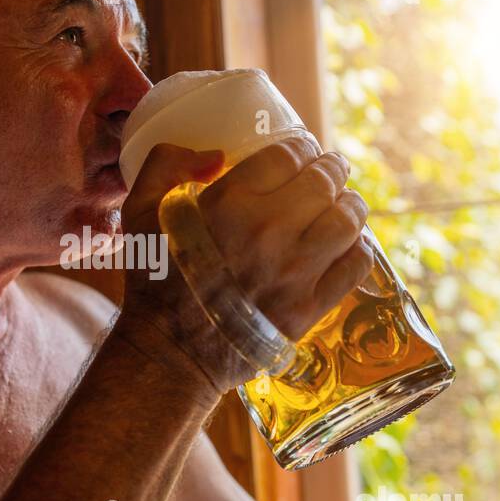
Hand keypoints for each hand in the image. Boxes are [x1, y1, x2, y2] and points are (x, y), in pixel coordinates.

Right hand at [117, 133, 372, 392]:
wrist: (170, 354)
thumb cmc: (154, 281)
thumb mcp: (139, 211)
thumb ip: (166, 164)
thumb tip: (214, 154)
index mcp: (229, 204)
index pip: (287, 155)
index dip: (301, 145)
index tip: (301, 149)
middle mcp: (268, 233)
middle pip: (324, 182)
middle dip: (331, 168)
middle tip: (329, 169)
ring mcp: (294, 272)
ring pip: (347, 220)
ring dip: (352, 204)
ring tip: (345, 202)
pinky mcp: (309, 307)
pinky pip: (355, 267)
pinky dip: (360, 248)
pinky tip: (352, 243)